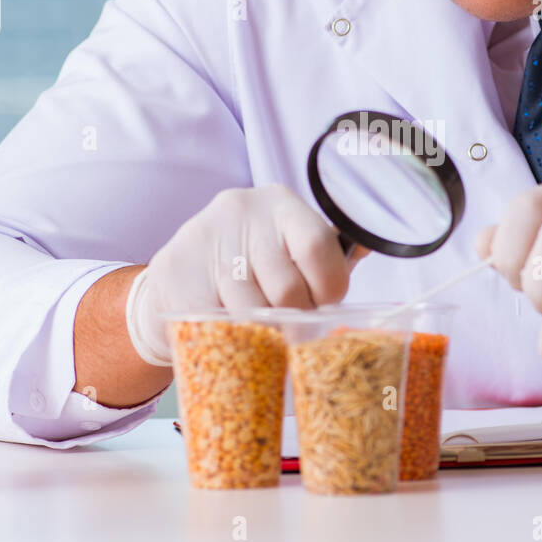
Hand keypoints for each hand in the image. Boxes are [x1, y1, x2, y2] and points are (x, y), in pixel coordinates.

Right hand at [127, 184, 367, 362]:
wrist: (183, 269)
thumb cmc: (253, 262)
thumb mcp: (291, 247)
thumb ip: (327, 255)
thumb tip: (368, 244)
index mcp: (281, 204)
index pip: (319, 249)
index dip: (328, 290)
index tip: (322, 305)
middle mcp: (242, 211)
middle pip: (287, 290)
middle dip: (296, 319)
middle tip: (291, 328)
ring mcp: (204, 239)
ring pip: (250, 313)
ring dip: (261, 333)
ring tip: (261, 333)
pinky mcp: (174, 270)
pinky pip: (213, 322)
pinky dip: (227, 338)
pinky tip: (230, 334)